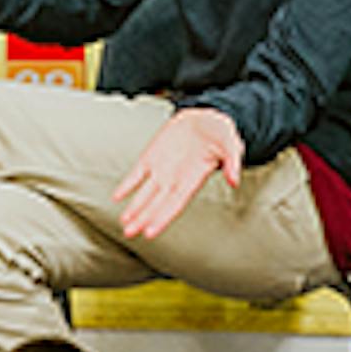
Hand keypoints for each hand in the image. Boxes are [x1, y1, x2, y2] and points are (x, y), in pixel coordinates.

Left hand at [112, 107, 243, 240]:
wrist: (204, 117)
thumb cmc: (220, 134)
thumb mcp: (230, 144)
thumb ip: (232, 162)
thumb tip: (234, 181)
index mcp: (193, 179)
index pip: (175, 204)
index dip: (162, 218)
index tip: (150, 233)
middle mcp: (175, 179)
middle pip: (156, 204)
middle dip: (143, 219)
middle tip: (129, 233)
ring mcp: (162, 168)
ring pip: (144, 193)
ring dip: (134, 208)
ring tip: (123, 223)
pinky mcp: (152, 155)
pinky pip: (136, 173)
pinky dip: (127, 185)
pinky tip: (116, 197)